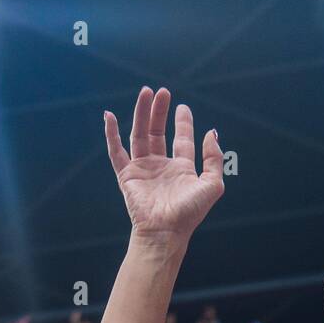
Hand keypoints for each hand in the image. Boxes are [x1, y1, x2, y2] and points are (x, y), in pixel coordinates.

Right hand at [104, 87, 223, 244]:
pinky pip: (116, 151)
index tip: (182, 107)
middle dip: (159, 112)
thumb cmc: (189, 213)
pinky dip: (111, 134)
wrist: (165, 231)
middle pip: (157, 132)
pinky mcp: (126, 176)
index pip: (181, 139)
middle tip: (162, 91)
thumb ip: (214, 158)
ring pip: (139, 135)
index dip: (182, 122)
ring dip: (141, 114)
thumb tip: (212, 132)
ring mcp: (142, 170)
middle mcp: (160, 167)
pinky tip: (109, 116)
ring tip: (145, 93)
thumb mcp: (212, 184)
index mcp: (180, 169)